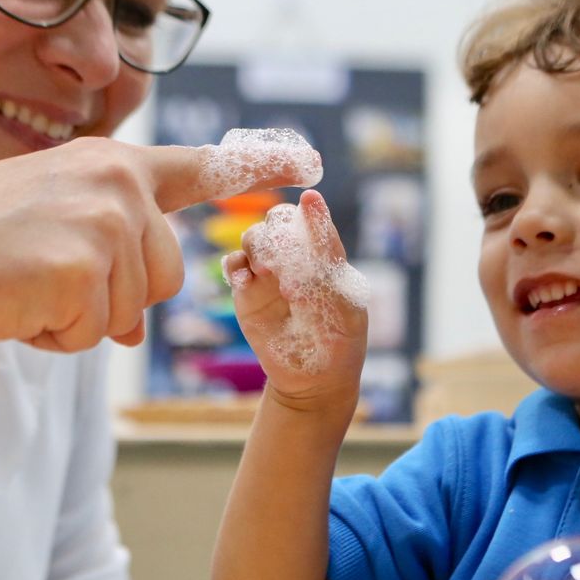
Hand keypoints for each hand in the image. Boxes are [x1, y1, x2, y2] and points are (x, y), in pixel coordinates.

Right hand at [0, 138, 319, 382]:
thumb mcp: (48, 227)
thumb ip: (104, 255)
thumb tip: (129, 330)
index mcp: (110, 164)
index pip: (199, 168)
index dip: (257, 169)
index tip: (309, 162)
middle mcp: (116, 181)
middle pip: (167, 278)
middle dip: (112, 300)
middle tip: (40, 277)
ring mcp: (103, 221)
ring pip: (131, 314)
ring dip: (79, 320)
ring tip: (23, 284)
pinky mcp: (83, 266)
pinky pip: (93, 335)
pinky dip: (54, 336)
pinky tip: (14, 303)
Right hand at [222, 190, 366, 410]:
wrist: (314, 380)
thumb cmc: (340, 343)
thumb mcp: (347, 309)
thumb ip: (332, 273)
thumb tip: (314, 241)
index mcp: (326, 258)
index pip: (316, 225)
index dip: (313, 212)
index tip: (310, 200)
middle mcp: (296, 259)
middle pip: (278, 221)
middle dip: (278, 228)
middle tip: (281, 258)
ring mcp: (268, 274)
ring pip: (254, 238)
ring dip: (258, 246)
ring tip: (266, 271)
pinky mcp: (246, 292)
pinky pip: (233, 265)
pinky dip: (235, 265)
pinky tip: (245, 280)